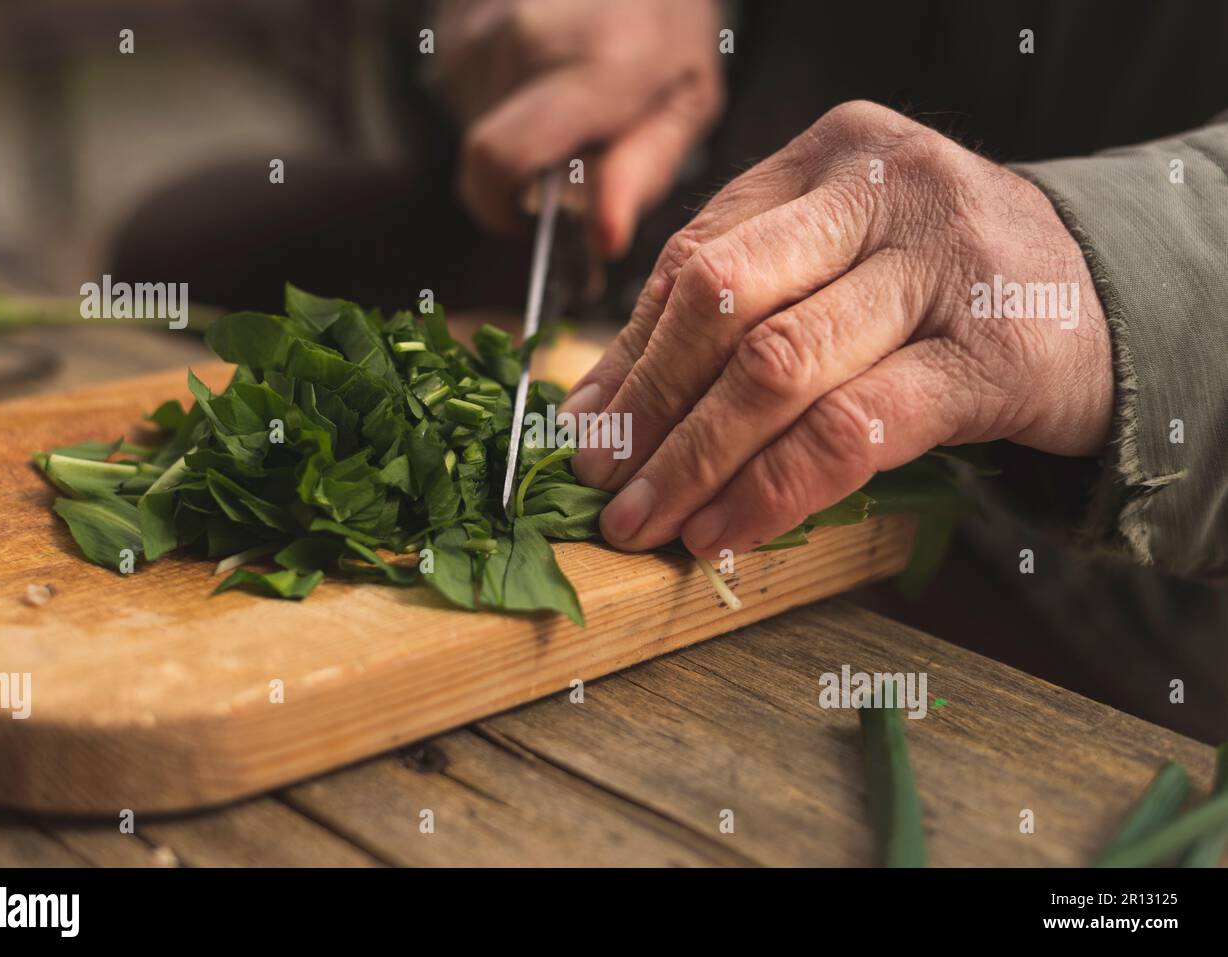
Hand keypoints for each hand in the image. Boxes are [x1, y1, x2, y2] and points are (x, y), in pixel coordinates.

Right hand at [431, 0, 722, 256]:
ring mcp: (482, 22)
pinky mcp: (456, 19)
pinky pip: (464, 84)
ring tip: (561, 85)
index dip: (499, 207)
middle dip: (521, 163)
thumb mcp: (686, 103)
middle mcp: (525, 36)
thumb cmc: (667, 24)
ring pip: (474, 117)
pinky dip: (499, 90)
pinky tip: (538, 64)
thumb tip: (605, 242)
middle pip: (486, 148)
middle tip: (570, 133)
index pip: (499, 159)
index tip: (527, 217)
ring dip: (513, 121)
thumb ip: (640, 173)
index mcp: (594, 66)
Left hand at [561, 101, 1114, 555]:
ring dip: (695, 460)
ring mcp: (943, 266)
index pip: (696, 254)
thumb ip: (737, 310)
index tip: (585, 431)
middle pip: (723, 297)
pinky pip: (851, 429)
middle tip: (603, 485)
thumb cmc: (946, 289)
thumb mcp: (842, 266)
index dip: (629, 354)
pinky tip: (729, 531)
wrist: (1109, 302)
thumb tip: (604, 404)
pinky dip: (775, 490)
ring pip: (777, 366)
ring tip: (648, 522)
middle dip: (649, 405)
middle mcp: (884, 190)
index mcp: (832, 153)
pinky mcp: (989, 355)